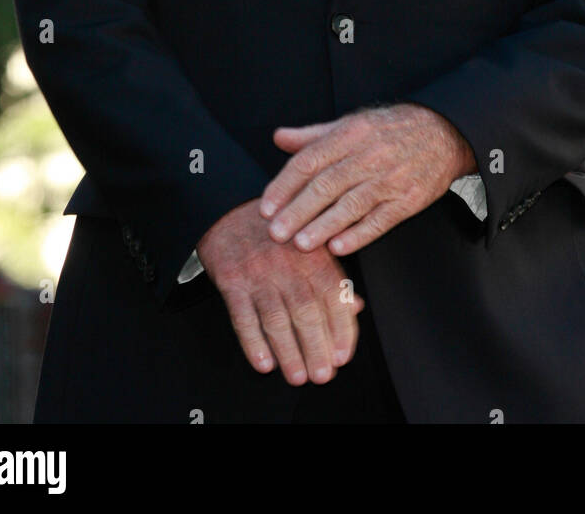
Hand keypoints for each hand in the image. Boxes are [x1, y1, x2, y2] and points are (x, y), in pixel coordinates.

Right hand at [196, 198, 364, 385]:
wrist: (228, 209)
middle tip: (322, 375)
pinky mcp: (231, 280)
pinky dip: (253, 343)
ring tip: (297, 376)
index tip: (343, 356)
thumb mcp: (310, 242)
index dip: (341, 328)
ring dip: (289, 352)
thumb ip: (333, 275)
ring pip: (277, 318)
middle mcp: (288, 262)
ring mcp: (259, 271)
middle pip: (307, 310)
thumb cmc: (276, 230)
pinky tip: (263, 363)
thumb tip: (355, 307)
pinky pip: (243, 316)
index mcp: (313, 252)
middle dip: (317, 347)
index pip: (334, 294)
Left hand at [260, 103, 476, 255]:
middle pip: (326, 185)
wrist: (445, 131)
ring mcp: (391, 178)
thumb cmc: (391, 128)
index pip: (310, 160)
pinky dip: (359, 235)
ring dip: (323, 226)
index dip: (285, 185)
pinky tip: (338, 247)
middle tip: (275, 233)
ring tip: (300, 244)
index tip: (266, 207)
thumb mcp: (351, 123)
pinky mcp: (409, 199)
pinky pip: (380, 220)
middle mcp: (369, 155)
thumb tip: (278, 138)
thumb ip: (313, 135)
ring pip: (351, 205)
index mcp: (350, 134)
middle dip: (298, 211)